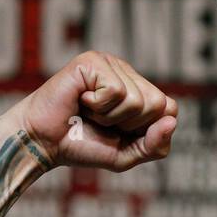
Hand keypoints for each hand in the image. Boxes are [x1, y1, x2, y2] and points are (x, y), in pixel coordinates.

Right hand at [6, 51, 177, 171]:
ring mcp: (110, 63)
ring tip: (90, 112)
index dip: (148, 130)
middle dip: (130, 125)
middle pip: (158, 104)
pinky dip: (99, 107)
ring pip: (138, 100)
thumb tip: (172, 121)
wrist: (44, 143)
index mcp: (138, 89)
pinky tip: (82, 101)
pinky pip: (117, 92)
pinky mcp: (93, 61)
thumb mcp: (127, 155)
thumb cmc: (82, 146)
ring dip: (111, 117)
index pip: (170, 109)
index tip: (120, 132)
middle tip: (102, 122)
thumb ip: (155, 145)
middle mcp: (126, 72)